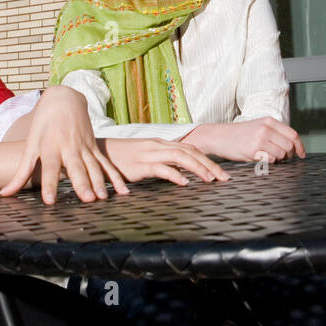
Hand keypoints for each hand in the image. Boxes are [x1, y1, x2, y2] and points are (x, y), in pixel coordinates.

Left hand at [0, 87, 127, 204]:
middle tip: (87, 199)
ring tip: (103, 198)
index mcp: (50, 146)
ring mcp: (85, 146)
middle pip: (76, 167)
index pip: (49, 168)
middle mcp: (69, 146)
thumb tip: (4, 194)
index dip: (49, 184)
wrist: (64, 99)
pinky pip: (106, 164)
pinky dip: (115, 177)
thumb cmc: (44, 124)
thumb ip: (20, 173)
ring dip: (100, 182)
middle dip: (82, 183)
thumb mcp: (30, 145)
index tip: (50, 200)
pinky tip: (123, 191)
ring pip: (94, 166)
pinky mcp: (95, 147)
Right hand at [101, 138, 230, 185]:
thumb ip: (165, 162)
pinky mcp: (140, 165)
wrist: (100, 153)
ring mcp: (150, 154)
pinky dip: (175, 174)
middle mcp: (159, 145)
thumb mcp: (148, 158)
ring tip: (210, 180)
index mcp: (163, 143)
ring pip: (180, 157)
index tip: (222, 173)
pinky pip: (161, 168)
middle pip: (190, 152)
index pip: (191, 149)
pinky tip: (184, 182)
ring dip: (197, 168)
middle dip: (210, 164)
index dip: (208, 160)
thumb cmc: (124, 158)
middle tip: (224, 178)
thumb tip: (184, 173)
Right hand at [185, 119, 306, 162]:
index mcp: (269, 121)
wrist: (220, 136)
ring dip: (278, 159)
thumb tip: (293, 146)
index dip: (300, 147)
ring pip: (281, 154)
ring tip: (268, 157)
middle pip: (289, 146)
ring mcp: (260, 139)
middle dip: (289, 155)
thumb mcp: (259, 126)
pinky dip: (268, 162)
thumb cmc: (240, 134)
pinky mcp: (253, 150)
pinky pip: (270, 160)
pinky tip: (260, 158)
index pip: (293, 134)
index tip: (301, 154)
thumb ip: (274, 133)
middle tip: (283, 158)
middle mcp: (266, 128)